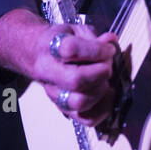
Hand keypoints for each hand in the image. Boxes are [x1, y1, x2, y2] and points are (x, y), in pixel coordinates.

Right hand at [0, 9, 118, 126]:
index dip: (96, 49)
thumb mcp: (74, 31)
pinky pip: (86, 118)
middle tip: (107, 65)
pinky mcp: (64, 109)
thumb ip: (93, 37)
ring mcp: (55, 93)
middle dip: (100, 72)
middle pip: (75, 80)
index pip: (71, 49)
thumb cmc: (59, 44)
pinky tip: (107, 94)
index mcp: (50, 48)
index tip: (108, 48)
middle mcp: (48, 73)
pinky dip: (103, 109)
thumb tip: (110, 41)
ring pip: (79, 102)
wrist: (40, 56)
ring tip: (105, 79)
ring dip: (101, 90)